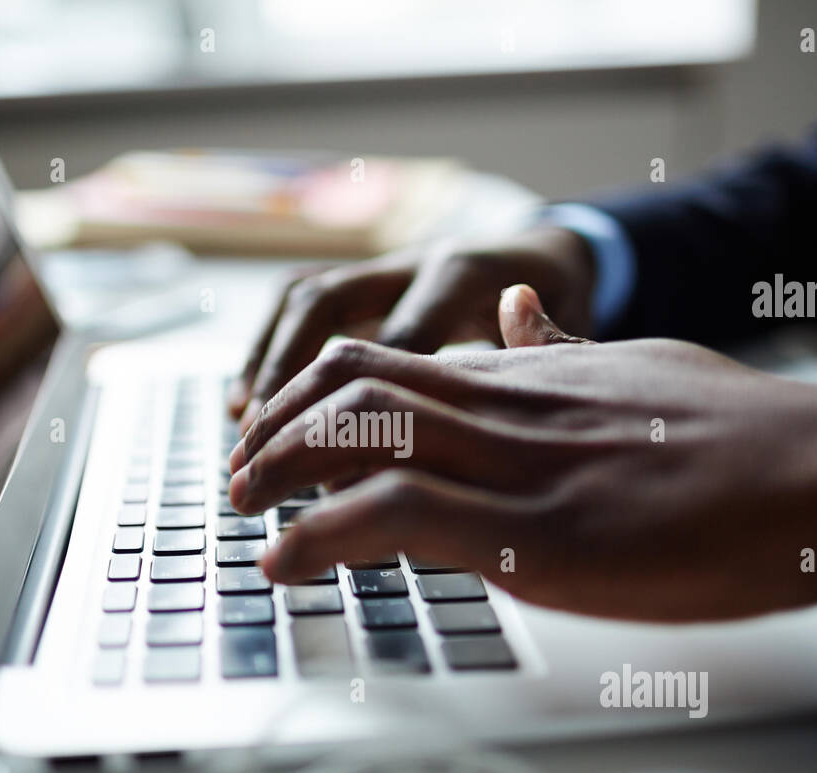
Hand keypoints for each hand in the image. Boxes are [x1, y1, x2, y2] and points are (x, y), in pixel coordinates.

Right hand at [226, 225, 595, 429]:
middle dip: (290, 378)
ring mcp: (388, 263)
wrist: (562, 250)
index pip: (405, 338)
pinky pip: (299, 299)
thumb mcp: (572, 345)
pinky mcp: (369, 275)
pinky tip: (245, 401)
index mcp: (470, 275)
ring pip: (306, 299)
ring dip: (266, 363)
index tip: (340, 478)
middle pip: (332, 305)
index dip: (369, 408)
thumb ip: (535, 380)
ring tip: (245, 428)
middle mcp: (419, 259)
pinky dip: (265, 347)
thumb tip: (481, 445)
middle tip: (265, 450)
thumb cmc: (570, 315)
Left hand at [228, 285, 816, 621]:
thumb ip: (559, 345)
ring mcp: (515, 467)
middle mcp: (506, 406)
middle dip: (274, 426)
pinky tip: (286, 560)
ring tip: (246, 511)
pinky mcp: (534, 536)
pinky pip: (394, 514)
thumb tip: (507, 313)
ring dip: (277, 471)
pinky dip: (320, 535)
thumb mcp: (635, 365)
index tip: (278, 431)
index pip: (384, 359)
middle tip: (242, 473)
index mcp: (526, 374)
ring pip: (357, 432)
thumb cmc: (739, 430)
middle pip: (349, 383)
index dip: (310, 395)